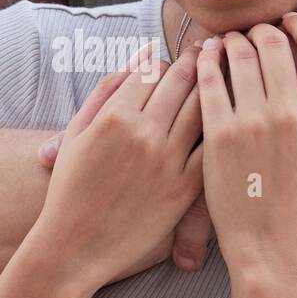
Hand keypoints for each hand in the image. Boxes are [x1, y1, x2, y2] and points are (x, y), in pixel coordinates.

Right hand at [33, 42, 204, 290]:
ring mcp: (167, 162)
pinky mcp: (184, 189)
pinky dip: (221, 127)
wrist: (75, 248)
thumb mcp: (75, 132)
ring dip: (215, 87)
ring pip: (203, 108)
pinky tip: (226, 120)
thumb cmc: (70, 189)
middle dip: (198, 61)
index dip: (165, 60)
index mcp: (114, 116)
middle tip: (210, 50)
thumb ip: (105, 91)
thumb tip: (140, 58)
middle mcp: (143, 134)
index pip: (151, 69)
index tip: (175, 59)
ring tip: (223, 76)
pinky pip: (210, 147)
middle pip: (182, 81)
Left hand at [196, 14, 296, 272]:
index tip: (289, 22)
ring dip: (235, 41)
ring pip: (240, 54)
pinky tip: (207, 58)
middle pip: (274, 42)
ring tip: (231, 45)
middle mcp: (289, 112)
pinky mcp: (219, 134)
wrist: (269, 243)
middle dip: (264, 30)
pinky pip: (210, 80)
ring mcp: (252, 122)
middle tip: (256, 36)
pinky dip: (207, 60)